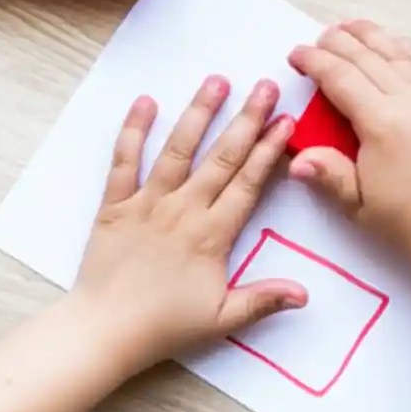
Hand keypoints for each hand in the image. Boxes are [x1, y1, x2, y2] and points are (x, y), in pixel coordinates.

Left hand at [70, 76, 307, 373]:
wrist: (105, 330)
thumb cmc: (165, 327)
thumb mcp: (222, 319)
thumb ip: (264, 299)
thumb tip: (305, 293)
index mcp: (212, 235)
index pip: (248, 183)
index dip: (269, 150)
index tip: (286, 120)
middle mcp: (183, 210)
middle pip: (221, 157)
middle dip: (246, 119)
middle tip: (265, 85)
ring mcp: (147, 203)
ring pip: (178, 149)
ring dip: (199, 113)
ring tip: (217, 80)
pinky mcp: (115, 204)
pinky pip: (123, 161)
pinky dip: (133, 130)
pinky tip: (145, 101)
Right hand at [286, 20, 410, 266]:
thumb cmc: (407, 223)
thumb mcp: (358, 204)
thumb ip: (327, 174)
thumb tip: (296, 159)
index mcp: (384, 124)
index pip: (341, 77)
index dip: (315, 62)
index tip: (295, 56)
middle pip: (368, 56)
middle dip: (337, 43)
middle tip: (315, 40)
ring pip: (398, 52)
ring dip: (371, 36)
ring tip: (348, 28)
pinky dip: (406, 48)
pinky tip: (394, 45)